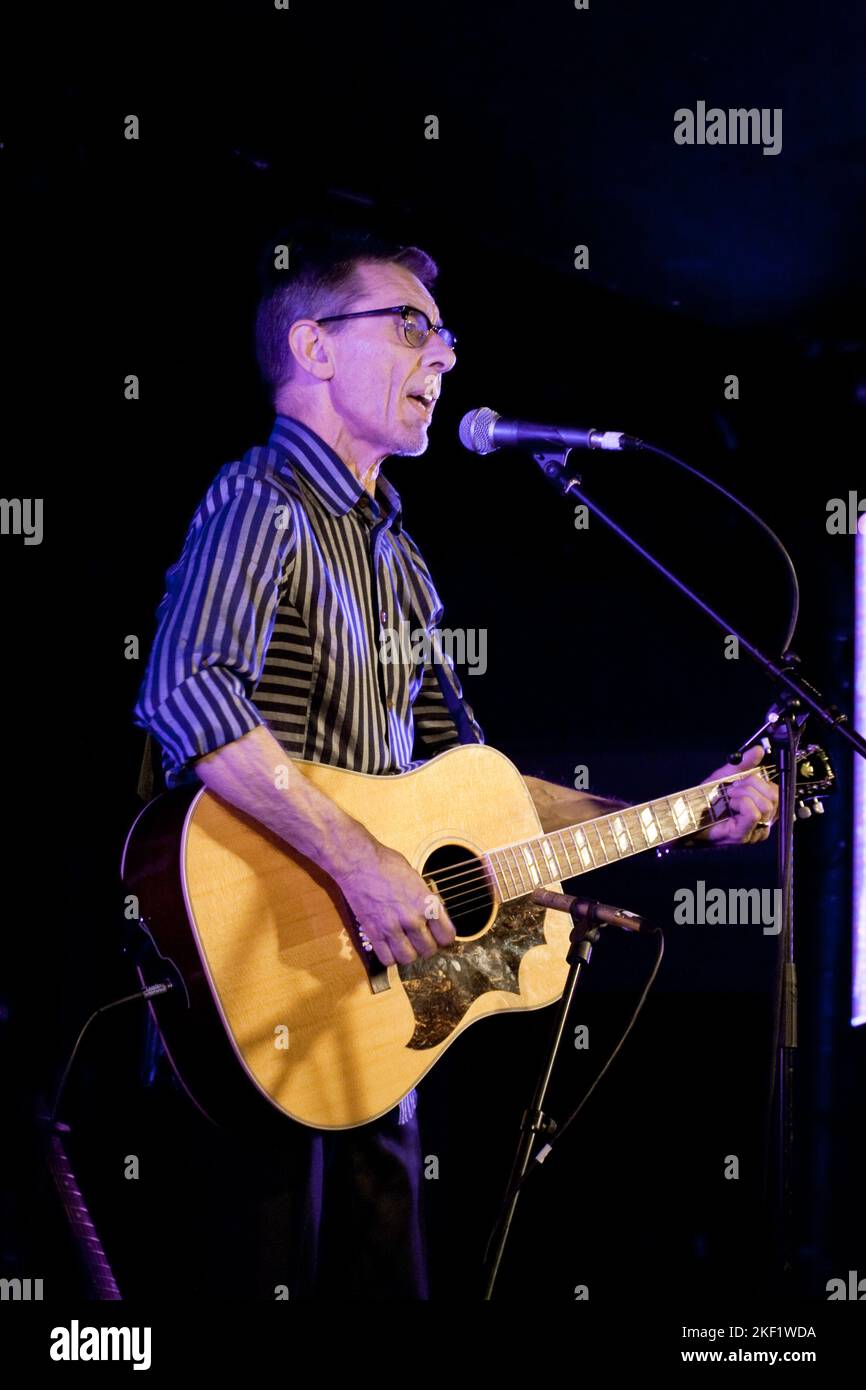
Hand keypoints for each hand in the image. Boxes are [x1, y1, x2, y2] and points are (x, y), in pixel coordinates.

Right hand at [335, 841, 456, 966]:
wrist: (359, 863)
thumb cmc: (387, 864)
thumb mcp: (416, 879)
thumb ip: (425, 900)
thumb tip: (432, 915)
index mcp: (426, 903)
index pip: (447, 936)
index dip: (443, 937)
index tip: (438, 935)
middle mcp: (412, 918)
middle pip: (429, 950)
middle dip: (426, 946)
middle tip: (420, 939)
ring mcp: (392, 928)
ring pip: (409, 958)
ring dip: (408, 953)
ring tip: (404, 944)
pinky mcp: (373, 933)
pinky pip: (387, 959)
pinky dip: (389, 956)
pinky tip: (389, 945)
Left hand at [691, 744, 778, 846]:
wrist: (689, 815)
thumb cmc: (708, 800)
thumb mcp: (727, 776)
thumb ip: (744, 764)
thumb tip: (759, 750)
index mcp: (762, 808)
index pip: (776, 792)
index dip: (760, 781)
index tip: (740, 780)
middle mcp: (763, 822)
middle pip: (774, 797)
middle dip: (752, 785)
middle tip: (733, 788)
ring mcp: (755, 831)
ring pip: (765, 805)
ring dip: (744, 794)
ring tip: (730, 796)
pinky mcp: (743, 835)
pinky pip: (753, 814)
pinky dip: (741, 803)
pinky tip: (730, 804)